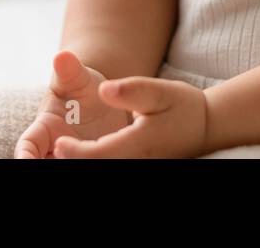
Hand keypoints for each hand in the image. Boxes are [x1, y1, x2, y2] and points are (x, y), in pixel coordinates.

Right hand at [14, 50, 133, 157]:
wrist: (101, 102)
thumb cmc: (83, 88)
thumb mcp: (78, 79)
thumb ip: (70, 71)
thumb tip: (62, 55)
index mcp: (44, 129)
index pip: (28, 145)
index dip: (25, 154)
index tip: (25, 160)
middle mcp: (53, 149)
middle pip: (46, 164)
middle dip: (53, 167)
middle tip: (70, 161)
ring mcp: (72, 159)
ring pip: (67, 168)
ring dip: (80, 165)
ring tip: (95, 160)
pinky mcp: (91, 162)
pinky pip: (92, 165)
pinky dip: (99, 169)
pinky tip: (112, 167)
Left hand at [52, 76, 208, 158]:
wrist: (205, 127)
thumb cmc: (181, 105)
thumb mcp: (160, 90)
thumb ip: (132, 90)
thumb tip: (104, 91)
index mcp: (141, 143)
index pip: (101, 154)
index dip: (76, 153)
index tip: (58, 143)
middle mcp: (140, 162)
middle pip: (100, 168)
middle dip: (74, 162)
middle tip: (53, 150)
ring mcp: (141, 168)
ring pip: (105, 170)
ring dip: (84, 162)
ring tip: (62, 154)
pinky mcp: (140, 168)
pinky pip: (113, 169)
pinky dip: (96, 162)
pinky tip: (80, 156)